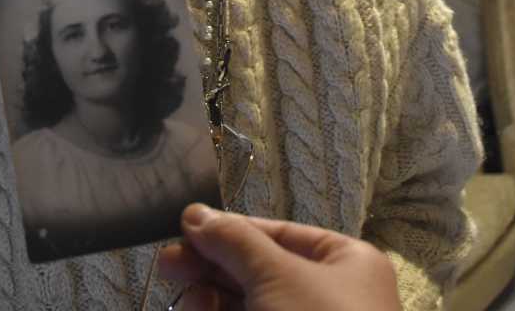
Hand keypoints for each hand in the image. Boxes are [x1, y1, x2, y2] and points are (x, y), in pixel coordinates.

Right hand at [157, 204, 401, 310]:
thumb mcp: (279, 275)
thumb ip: (235, 241)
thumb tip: (195, 213)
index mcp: (346, 263)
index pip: (279, 234)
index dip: (231, 230)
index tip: (186, 229)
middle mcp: (327, 296)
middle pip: (257, 271)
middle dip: (212, 268)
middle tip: (168, 264)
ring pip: (245, 306)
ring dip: (211, 300)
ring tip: (192, 302)